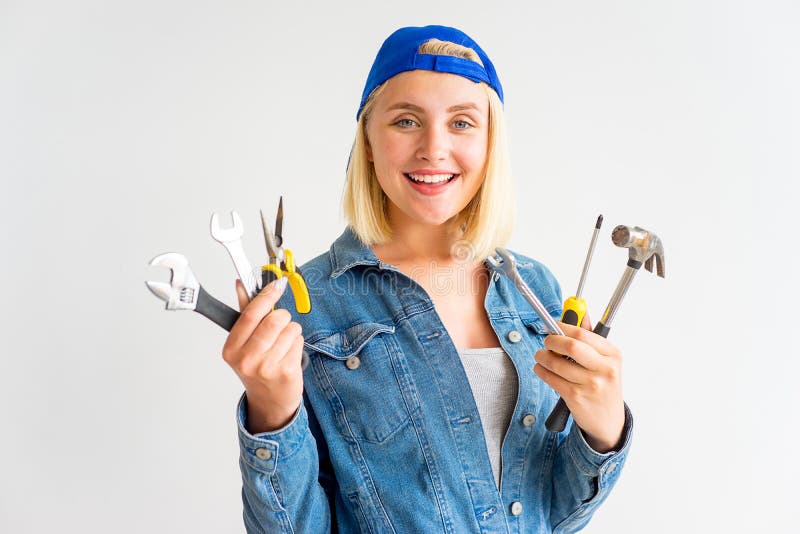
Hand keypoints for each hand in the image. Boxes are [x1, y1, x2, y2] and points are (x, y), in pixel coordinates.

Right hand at [222, 277, 304, 433]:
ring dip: (291, 331)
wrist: (269, 400)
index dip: (267, 295)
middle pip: (274, 319)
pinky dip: (297, 342)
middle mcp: (247, 359)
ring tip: (283, 343)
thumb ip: (244, 311)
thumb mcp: (244, 342)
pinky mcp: (287, 372)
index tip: (277, 284)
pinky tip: (289, 353)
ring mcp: (267, 367)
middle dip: (282, 316)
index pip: (251, 313)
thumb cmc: (256, 367)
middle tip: (280, 323)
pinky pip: (299, 341)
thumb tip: (240, 284)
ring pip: (290, 329)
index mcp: (231, 349)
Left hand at [533, 317, 624, 451]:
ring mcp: (591, 385)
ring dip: (542, 356)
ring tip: (540, 356)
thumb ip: (591, 337)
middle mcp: (605, 369)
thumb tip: (581, 312)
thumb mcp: (606, 361)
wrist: (608, 421)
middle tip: (546, 341)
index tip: (551, 324)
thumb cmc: (604, 385)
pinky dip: (541, 371)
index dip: (562, 326)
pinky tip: (541, 369)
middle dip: (551, 340)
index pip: (583, 333)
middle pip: (571, 346)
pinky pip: (551, 378)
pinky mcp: (576, 398)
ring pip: (557, 363)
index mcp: (613, 355)